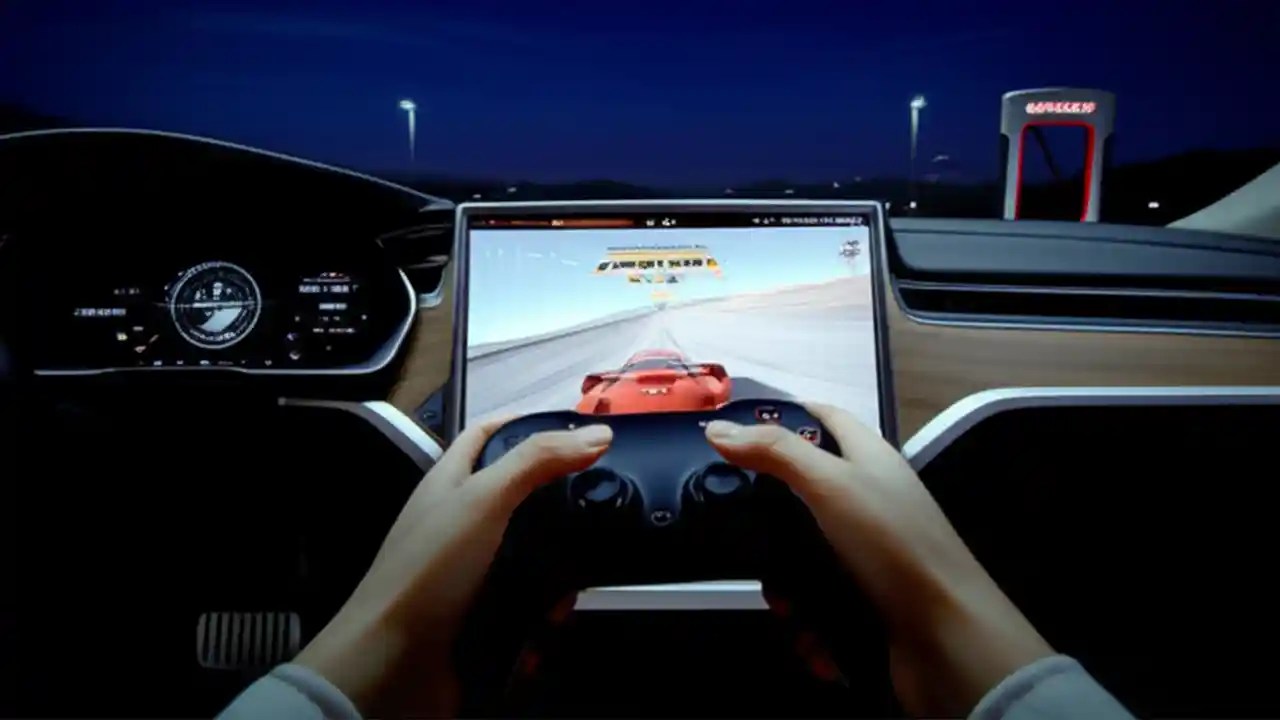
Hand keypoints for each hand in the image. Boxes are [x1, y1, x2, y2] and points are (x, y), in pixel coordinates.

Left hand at [294, 417, 612, 717]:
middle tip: (603, 502)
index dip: (524, 422)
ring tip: (585, 572)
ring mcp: (472, 574)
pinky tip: (555, 619)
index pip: (486, 436)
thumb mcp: (482, 499)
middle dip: (559, 505)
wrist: (390, 664)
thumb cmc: (426, 569)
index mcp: (450, 483)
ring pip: (533, 558)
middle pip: (520, 499)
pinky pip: (530, 610)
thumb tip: (597, 433)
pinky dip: (546, 617)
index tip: (574, 424)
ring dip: (559, 570)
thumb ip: (537, 461)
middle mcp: (461, 524)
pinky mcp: (484, 618)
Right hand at [704, 404, 1053, 716]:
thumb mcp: (832, 484)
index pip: (826, 418)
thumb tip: (717, 427)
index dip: (785, 414)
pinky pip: (818, 605)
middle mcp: (870, 502)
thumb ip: (776, 452)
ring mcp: (868, 555)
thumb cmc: (893, 543)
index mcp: (870, 460)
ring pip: (804, 558)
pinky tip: (807, 635)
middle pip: (803, 495)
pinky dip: (808, 623)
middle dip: (769, 522)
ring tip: (784, 605)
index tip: (736, 427)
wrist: (949, 637)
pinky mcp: (865, 602)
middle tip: (740, 534)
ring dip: (787, 586)